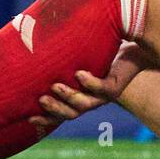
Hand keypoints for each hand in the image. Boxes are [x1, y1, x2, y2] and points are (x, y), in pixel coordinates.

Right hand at [29, 42, 152, 129]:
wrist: (132, 46)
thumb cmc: (99, 49)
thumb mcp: (74, 55)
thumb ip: (57, 56)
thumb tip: (28, 40)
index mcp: (79, 96)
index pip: (60, 113)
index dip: (46, 118)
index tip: (29, 117)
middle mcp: (91, 99)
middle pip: (71, 114)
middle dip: (55, 109)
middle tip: (42, 99)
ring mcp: (104, 95)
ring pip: (85, 105)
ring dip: (69, 97)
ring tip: (55, 86)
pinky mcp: (116, 85)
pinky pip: (102, 88)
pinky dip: (90, 83)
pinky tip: (80, 73)